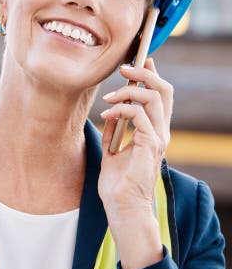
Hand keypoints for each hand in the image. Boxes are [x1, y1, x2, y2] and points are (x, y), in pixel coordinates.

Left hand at [99, 58, 171, 268]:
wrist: (121, 207)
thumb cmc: (117, 184)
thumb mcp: (111, 150)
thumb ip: (114, 132)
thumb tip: (108, 116)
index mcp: (153, 131)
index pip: (160, 96)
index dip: (151, 75)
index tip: (137, 61)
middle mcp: (160, 132)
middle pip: (164, 91)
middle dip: (144, 73)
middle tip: (123, 68)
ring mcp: (157, 139)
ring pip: (154, 99)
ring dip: (129, 91)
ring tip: (108, 98)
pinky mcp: (150, 146)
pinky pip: (140, 117)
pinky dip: (122, 111)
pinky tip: (106, 116)